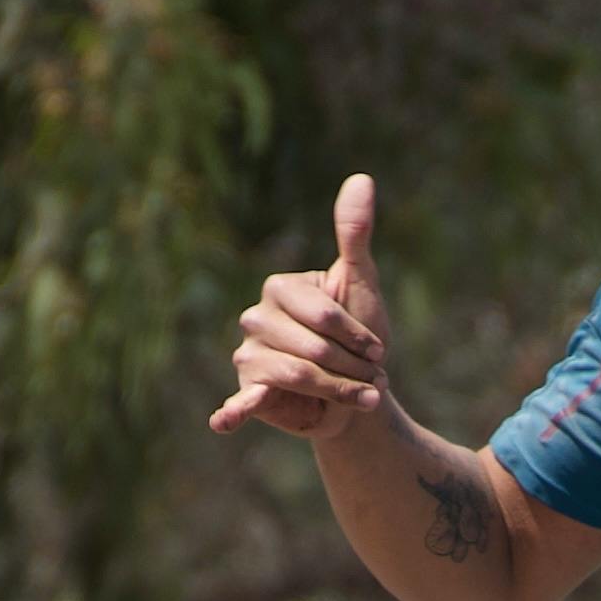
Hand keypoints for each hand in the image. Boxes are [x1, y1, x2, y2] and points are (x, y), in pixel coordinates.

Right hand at [210, 166, 396, 446]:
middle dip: (351, 367)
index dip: (357, 335)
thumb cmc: (359, 336)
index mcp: (279, 288)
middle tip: (369, 377)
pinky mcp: (251, 392)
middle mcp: (255, 318)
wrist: (358, 392)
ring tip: (359, 398)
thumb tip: (361, 178)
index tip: (377, 350)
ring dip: (339, 392)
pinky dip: (233, 412)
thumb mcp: (361, 284)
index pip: (323, 313)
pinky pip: (241, 401)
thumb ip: (354, 235)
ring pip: (296, 375)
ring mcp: (249, 355)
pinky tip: (223, 422)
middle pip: (311, 347)